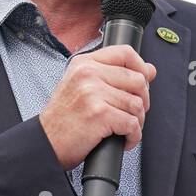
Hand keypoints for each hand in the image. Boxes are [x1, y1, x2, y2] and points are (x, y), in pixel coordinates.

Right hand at [39, 45, 156, 170]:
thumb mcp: (81, 86)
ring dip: (137, 122)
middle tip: (132, 113)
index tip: (145, 81)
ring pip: (137, 104)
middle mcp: (88, 74)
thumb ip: (113, 75)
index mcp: (84, 64)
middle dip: (142, 101)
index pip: (125, 53)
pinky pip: (132, 123)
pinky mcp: (100, 114)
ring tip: (125, 129)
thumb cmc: (63, 118)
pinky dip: (133, 136)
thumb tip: (149, 70)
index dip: (141, 67)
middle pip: (137, 80)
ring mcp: (93, 93)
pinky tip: (124, 139)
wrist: (46, 142)